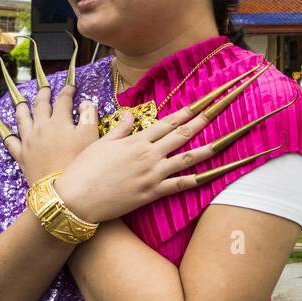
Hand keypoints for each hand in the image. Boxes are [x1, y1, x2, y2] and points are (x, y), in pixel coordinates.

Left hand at [7, 79, 100, 185]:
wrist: (58, 189)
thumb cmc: (78, 162)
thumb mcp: (91, 138)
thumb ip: (89, 117)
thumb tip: (85, 103)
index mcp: (58, 121)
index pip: (63, 100)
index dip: (67, 91)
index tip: (71, 86)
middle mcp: (40, 127)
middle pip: (40, 105)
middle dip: (43, 94)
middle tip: (45, 88)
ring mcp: (28, 141)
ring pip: (22, 118)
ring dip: (22, 107)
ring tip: (21, 101)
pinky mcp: (21, 155)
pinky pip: (9, 141)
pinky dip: (6, 133)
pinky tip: (3, 129)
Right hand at [53, 100, 239, 225]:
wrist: (74, 200)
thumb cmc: (83, 170)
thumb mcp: (100, 143)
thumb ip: (120, 128)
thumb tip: (131, 113)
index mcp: (136, 140)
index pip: (168, 121)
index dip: (188, 110)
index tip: (204, 101)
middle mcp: (148, 154)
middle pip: (182, 134)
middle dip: (204, 120)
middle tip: (222, 110)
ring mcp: (152, 174)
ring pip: (186, 159)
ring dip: (208, 148)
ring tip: (227, 140)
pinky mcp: (151, 193)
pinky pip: (179, 186)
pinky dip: (197, 181)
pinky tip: (213, 176)